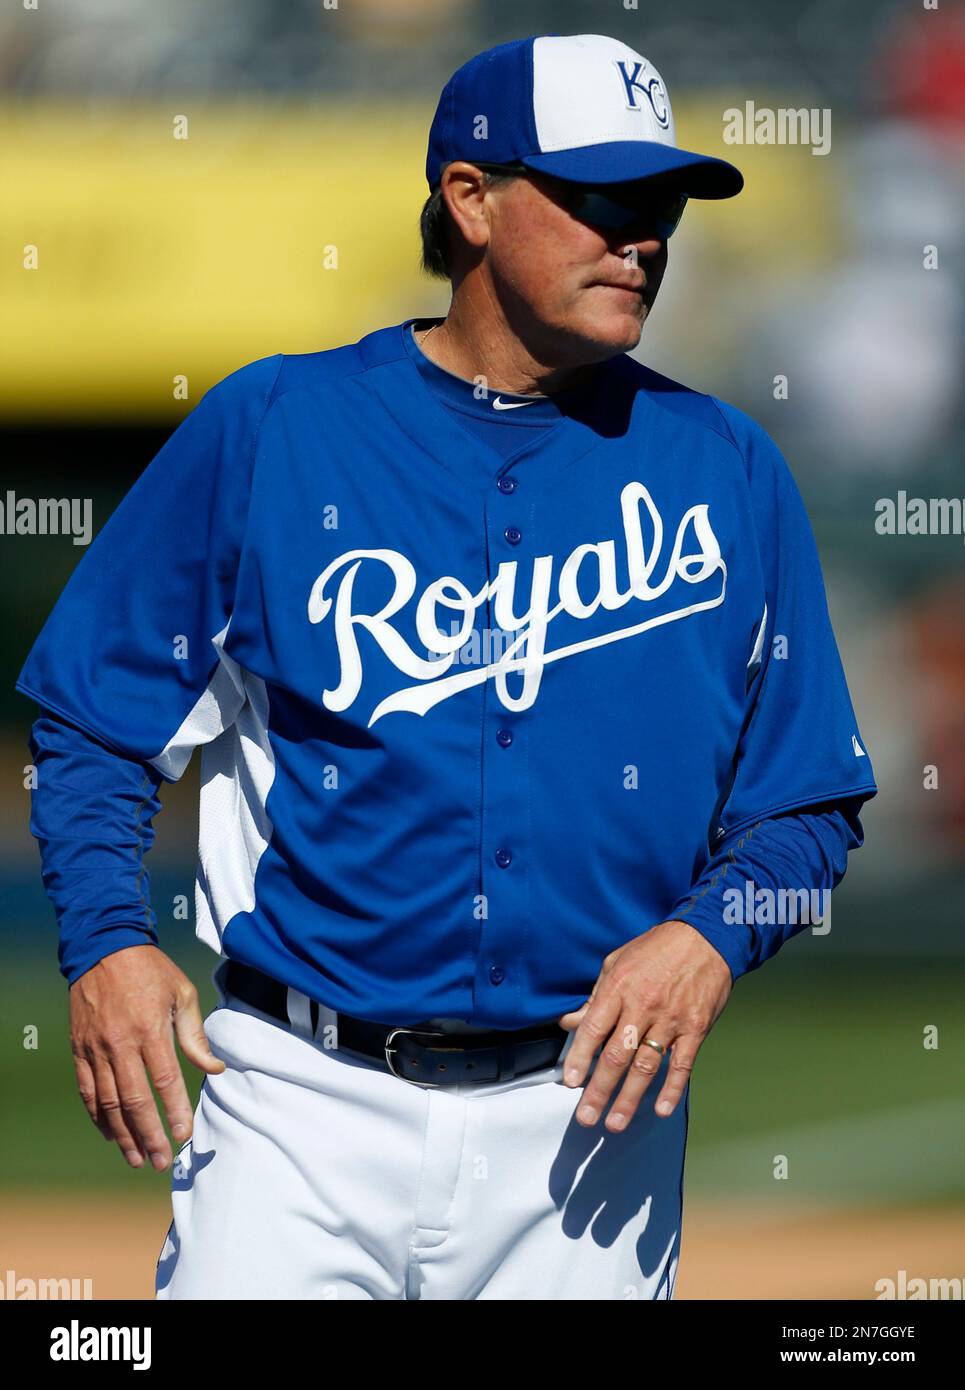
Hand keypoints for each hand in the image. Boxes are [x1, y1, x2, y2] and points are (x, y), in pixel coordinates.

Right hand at [69, 943, 224, 1170]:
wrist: (103, 947)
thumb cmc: (151, 970)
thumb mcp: (183, 993)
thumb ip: (195, 1035)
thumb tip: (214, 1068)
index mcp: (150, 1028)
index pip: (165, 1081)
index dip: (175, 1111)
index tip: (184, 1135)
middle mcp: (120, 1043)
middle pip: (135, 1101)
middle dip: (149, 1136)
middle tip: (160, 1161)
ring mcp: (96, 1048)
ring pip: (108, 1102)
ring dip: (123, 1135)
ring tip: (137, 1158)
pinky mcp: (80, 1049)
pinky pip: (87, 1091)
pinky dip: (98, 1116)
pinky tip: (111, 1134)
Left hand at [558, 920, 731, 1131]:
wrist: (705, 937)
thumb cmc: (656, 949)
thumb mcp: (617, 963)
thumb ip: (595, 996)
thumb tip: (569, 1022)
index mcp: (619, 988)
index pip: (593, 1029)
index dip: (579, 1057)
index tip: (570, 1082)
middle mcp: (643, 1007)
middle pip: (616, 1056)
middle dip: (599, 1090)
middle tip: (586, 1118)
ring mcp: (671, 1020)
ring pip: (646, 1067)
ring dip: (629, 1099)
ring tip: (615, 1123)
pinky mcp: (696, 1029)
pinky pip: (682, 1064)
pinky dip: (671, 1089)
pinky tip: (660, 1110)